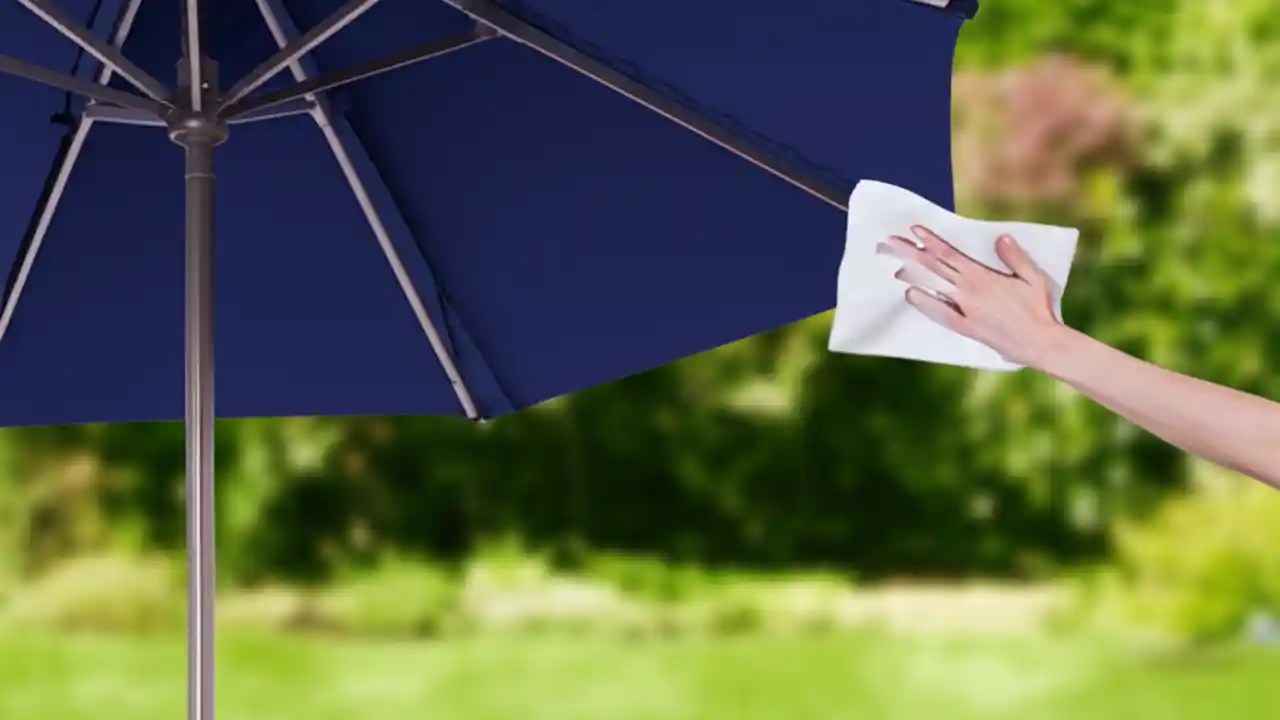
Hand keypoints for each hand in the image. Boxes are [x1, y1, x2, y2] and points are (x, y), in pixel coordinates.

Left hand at [877, 225, 1068, 369]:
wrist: (1038, 342)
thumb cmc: (1039, 309)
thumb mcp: (1033, 277)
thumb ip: (1014, 257)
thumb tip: (1001, 238)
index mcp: (982, 276)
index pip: (949, 254)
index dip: (930, 241)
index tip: (914, 230)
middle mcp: (968, 292)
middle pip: (934, 268)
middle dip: (911, 253)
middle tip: (891, 243)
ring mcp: (965, 310)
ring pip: (933, 288)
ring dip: (913, 275)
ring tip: (895, 266)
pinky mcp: (965, 327)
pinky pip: (940, 314)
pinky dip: (924, 304)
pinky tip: (910, 295)